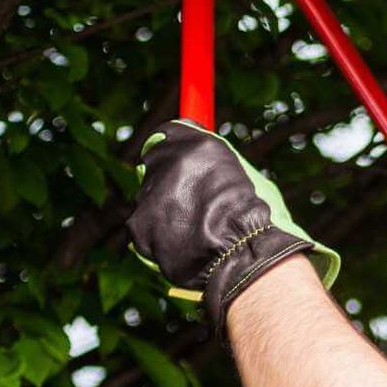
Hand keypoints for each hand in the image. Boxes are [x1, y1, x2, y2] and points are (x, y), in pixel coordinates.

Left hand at [127, 120, 339, 328]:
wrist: (241, 250)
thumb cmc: (248, 215)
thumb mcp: (237, 170)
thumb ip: (208, 157)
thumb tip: (187, 152)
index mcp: (194, 144)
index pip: (166, 135)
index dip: (171, 153)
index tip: (177, 165)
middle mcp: (166, 161)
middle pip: (153, 168)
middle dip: (167, 185)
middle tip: (190, 207)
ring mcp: (148, 192)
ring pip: (148, 200)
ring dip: (164, 213)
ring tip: (194, 231)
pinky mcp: (138, 223)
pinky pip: (144, 229)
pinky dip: (158, 239)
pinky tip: (182, 245)